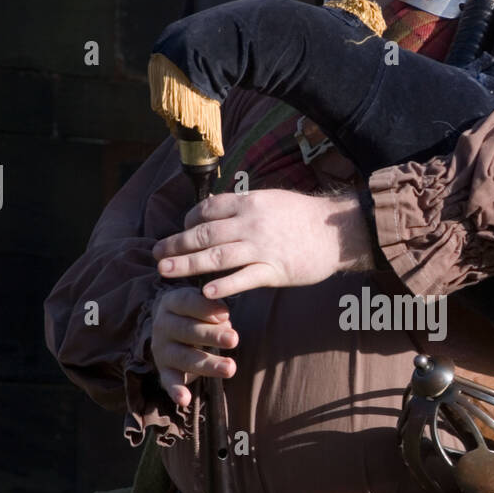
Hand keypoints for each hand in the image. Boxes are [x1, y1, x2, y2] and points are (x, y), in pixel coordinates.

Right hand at [150, 287, 237, 408]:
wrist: (171, 328)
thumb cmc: (196, 313)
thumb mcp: (202, 304)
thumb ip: (212, 309)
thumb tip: (224, 320)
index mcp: (171, 303)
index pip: (187, 302)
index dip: (205, 308)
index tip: (226, 314)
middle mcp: (162, 325)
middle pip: (187, 330)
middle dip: (211, 335)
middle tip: (234, 339)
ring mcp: (162, 349)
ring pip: (184, 357)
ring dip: (208, 364)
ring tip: (230, 368)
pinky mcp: (164, 370)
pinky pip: (169, 381)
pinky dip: (176, 391)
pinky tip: (185, 400)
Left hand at [152, 188, 372, 298]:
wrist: (337, 231)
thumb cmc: (303, 216)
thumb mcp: (271, 200)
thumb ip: (243, 207)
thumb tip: (216, 209)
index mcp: (248, 203)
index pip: (206, 210)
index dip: (187, 222)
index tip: (179, 232)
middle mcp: (251, 223)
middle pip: (204, 234)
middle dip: (176, 245)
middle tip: (156, 256)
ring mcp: (262, 247)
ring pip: (217, 257)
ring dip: (187, 265)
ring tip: (165, 272)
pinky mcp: (275, 270)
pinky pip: (244, 278)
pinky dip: (224, 285)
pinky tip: (206, 292)